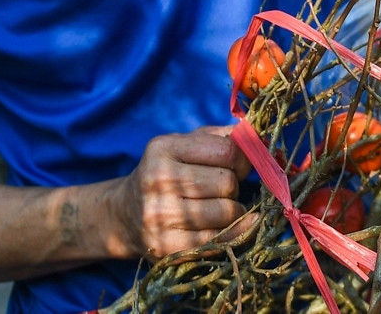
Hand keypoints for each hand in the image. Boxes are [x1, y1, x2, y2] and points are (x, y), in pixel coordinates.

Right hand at [105, 126, 255, 260]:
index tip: (239, 165)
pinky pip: (220, 239)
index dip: (242, 159)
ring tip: (218, 207)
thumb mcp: (182, 145)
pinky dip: (233, 232)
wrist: (125, 216)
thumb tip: (255, 134)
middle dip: (233, 187)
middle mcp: (158, 180)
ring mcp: (161, 216)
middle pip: (228, 183)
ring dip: (233, 211)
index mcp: (163, 148)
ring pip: (228, 211)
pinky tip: (227, 225)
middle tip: (222, 190)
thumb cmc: (164, 174)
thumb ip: (218, 137)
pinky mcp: (168, 246)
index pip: (227, 151)